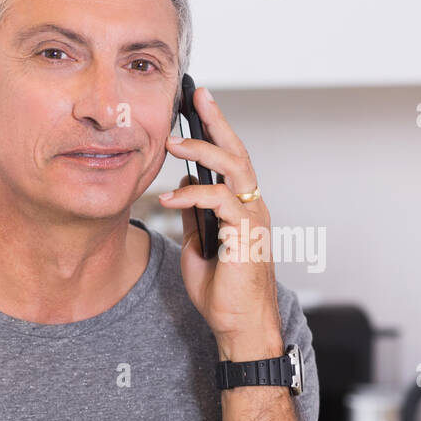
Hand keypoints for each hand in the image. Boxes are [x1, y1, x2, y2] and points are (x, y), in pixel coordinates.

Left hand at [159, 85, 282, 360]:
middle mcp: (251, 207)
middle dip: (217, 121)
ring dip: (202, 151)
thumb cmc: (222, 291)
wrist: (238, 324)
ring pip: (235, 169)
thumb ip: (194, 216)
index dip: (216, 130)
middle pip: (238, 152)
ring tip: (172, 144)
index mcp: (241, 208)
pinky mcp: (246, 235)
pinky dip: (193, 196)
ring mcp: (252, 219)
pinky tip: (168, 200)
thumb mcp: (197, 246)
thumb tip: (182, 188)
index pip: (230, 160)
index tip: (198, 105)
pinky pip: (221, 202)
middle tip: (198, 95)